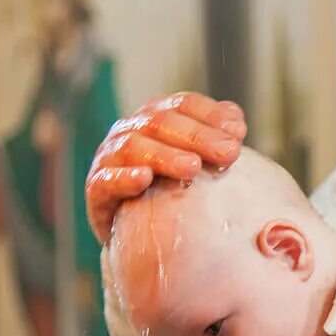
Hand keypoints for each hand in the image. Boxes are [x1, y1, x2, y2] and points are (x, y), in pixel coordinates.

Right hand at [85, 91, 246, 241]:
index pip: (183, 104)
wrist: (132, 231)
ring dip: (166, 155)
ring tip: (193, 167)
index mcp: (155, 118)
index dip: (210, 114)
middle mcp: (130, 130)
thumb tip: (236, 122)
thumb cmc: (168, 191)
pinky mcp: (97, 188)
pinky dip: (125, 177)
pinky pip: (107, 179)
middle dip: (198, 136)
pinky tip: (145, 179)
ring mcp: (110, 157)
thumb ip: (212, 142)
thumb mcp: (193, 163)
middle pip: (162, 121)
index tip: (238, 131)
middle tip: (228, 153)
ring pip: (134, 145)